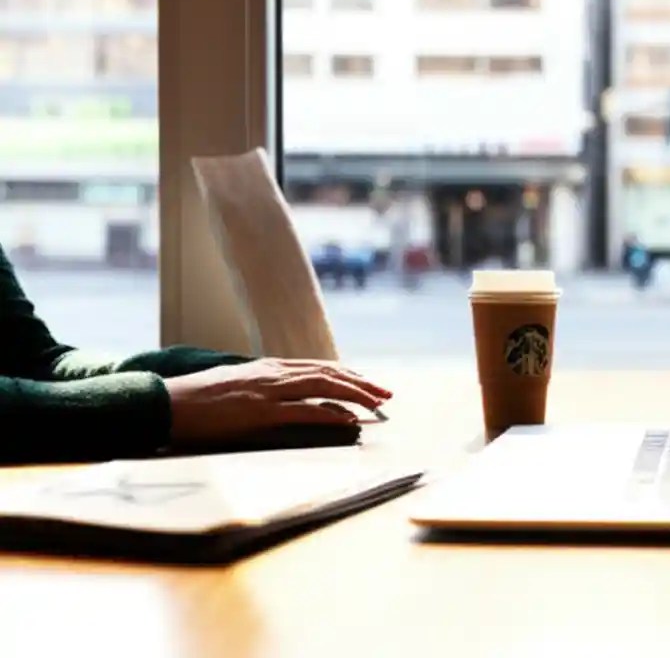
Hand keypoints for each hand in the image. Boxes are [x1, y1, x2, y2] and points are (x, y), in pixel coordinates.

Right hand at [163, 358, 393, 447]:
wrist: (166, 403)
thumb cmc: (197, 400)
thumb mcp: (236, 385)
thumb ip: (262, 387)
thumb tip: (286, 397)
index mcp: (267, 367)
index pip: (318, 367)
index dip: (347, 374)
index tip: (368, 382)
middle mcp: (272, 374)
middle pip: (328, 374)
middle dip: (361, 383)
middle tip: (386, 394)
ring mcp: (267, 392)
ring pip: (322, 387)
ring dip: (354, 395)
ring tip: (376, 405)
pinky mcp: (259, 412)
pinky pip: (302, 412)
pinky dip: (329, 415)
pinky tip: (348, 420)